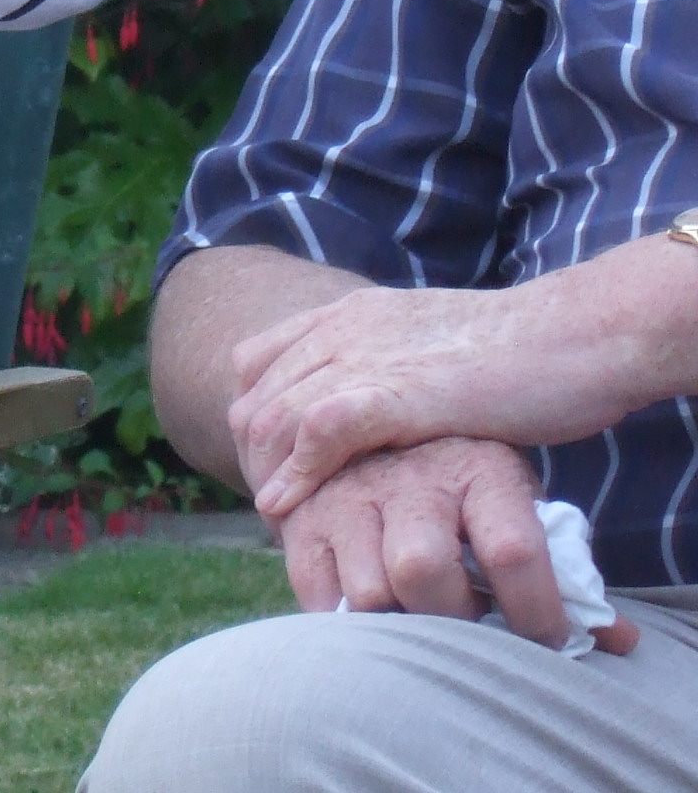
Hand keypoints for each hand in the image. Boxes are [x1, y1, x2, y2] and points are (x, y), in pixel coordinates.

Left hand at [230, 266, 669, 517]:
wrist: (579, 335)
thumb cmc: (524, 353)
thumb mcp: (430, 348)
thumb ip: (390, 368)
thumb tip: (373, 410)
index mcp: (350, 313)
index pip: (259, 361)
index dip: (254, 415)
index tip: (267, 464)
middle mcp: (344, 328)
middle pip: (256, 394)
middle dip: (251, 453)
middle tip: (266, 503)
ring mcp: (366, 357)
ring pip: (275, 415)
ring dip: (266, 470)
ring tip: (272, 516)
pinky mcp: (395, 392)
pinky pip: (319, 433)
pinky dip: (297, 475)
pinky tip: (288, 508)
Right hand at [270, 437, 601, 648]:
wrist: (369, 416)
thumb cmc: (464, 480)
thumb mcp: (513, 500)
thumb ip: (558, 564)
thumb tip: (613, 637)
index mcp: (478, 467)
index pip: (511, 549)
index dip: (535, 612)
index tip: (548, 641)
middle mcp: (408, 476)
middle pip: (423, 570)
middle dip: (452, 619)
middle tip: (469, 625)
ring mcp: (346, 493)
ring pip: (368, 590)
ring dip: (400, 622)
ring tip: (420, 616)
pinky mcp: (298, 515)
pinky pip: (316, 592)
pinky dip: (346, 618)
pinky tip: (374, 607)